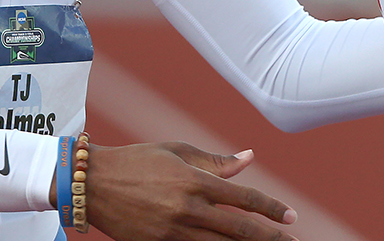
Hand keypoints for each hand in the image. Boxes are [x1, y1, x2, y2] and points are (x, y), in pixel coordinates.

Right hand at [82, 141, 297, 240]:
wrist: (92, 184)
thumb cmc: (138, 160)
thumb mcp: (177, 151)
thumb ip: (215, 161)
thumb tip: (250, 159)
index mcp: (194, 181)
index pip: (243, 198)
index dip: (270, 208)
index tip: (290, 217)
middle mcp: (187, 208)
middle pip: (238, 230)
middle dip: (269, 238)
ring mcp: (172, 231)